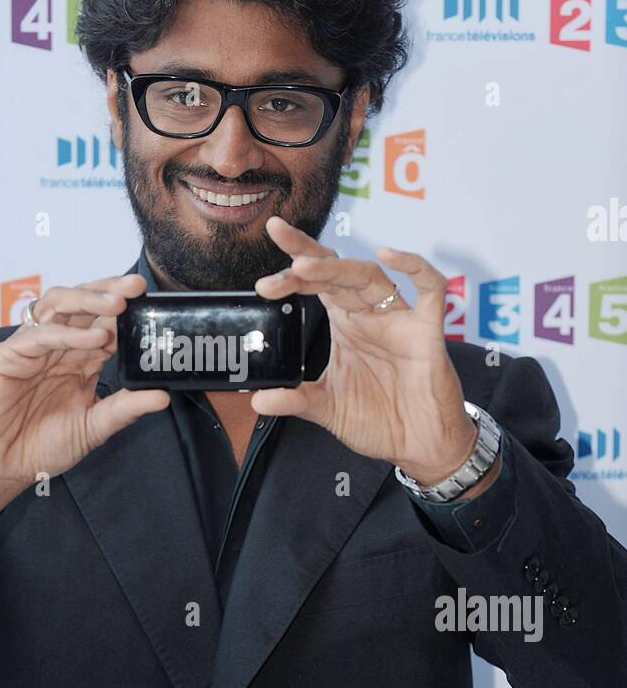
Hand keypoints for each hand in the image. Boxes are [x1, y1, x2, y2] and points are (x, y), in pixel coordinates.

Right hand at [0, 274, 169, 516]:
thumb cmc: (40, 447)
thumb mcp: (92, 427)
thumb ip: (125, 409)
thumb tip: (164, 396)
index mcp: (79, 359)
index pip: (106, 322)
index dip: (129, 311)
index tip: (156, 305)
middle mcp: (57, 346)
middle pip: (83, 303)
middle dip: (110, 290)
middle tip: (137, 286)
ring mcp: (32, 347)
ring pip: (59, 305)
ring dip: (88, 299)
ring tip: (118, 304)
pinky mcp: (8, 355)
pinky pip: (39, 335)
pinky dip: (67, 333)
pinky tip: (94, 338)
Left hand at [250, 217, 478, 486]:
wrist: (421, 447)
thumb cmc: (381, 420)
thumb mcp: (328, 410)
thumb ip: (295, 400)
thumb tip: (258, 399)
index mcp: (345, 324)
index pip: (316, 285)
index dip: (291, 273)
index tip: (262, 281)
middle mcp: (369, 315)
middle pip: (337, 271)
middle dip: (306, 257)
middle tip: (276, 240)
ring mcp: (399, 320)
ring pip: (369, 276)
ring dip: (337, 267)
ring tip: (304, 266)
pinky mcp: (428, 332)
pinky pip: (430, 289)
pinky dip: (414, 266)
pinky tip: (388, 255)